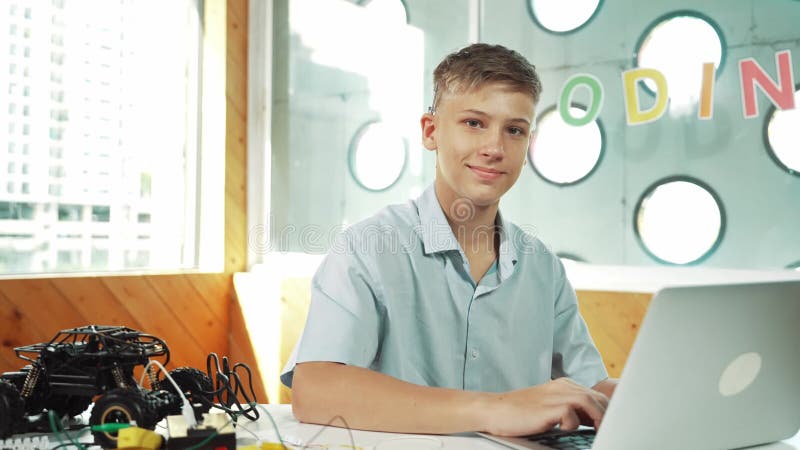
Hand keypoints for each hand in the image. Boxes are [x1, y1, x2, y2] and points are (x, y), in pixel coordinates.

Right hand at [481, 378, 608, 436]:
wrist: (493, 410)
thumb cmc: (519, 412)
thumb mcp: (548, 406)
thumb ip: (569, 408)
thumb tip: (592, 421)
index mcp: (564, 385)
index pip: (595, 394)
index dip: (606, 410)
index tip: (609, 424)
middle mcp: (562, 387)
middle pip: (597, 397)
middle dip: (607, 415)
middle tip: (608, 431)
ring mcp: (555, 396)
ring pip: (590, 403)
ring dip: (599, 419)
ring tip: (599, 432)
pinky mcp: (548, 408)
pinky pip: (572, 415)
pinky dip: (574, 424)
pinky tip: (565, 430)